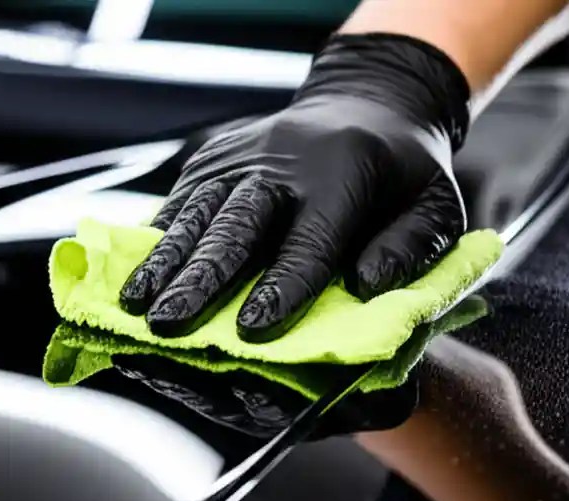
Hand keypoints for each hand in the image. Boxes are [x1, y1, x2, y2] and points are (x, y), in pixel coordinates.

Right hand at [119, 33, 470, 341]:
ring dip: (164, 264)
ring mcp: (239, 157)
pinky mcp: (211, 160)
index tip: (253, 330)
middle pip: (236, 226)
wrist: (366, 102)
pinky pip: (177, 204)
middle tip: (171, 324)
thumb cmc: (403, 175)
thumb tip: (366, 287)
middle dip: (201, 279)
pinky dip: (153, 243)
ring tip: (136, 306)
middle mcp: (283, 161)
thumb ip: (409, 249)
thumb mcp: (436, 207)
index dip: (281, 287)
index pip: (309, 240)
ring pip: (196, 214)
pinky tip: (132, 279)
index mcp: (344, 173)